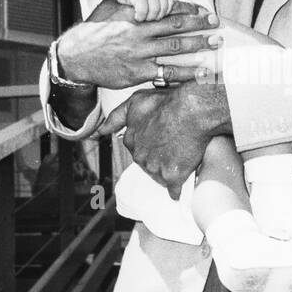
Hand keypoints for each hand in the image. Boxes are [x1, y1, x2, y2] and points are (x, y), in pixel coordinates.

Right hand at [56, 0, 219, 89]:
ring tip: (215, 46)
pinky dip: (184, 73)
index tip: (205, 12)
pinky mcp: (137, 73)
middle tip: (217, 26)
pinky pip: (165, 73)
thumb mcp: (115, 7)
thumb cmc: (96, 31)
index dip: (189, 11)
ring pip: (174, 50)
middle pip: (176, 28)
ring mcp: (139, 54)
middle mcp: (139, 33)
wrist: (75, 57)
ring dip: (197, 48)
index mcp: (135, 16)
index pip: (167, 10)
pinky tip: (199, 73)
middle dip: (199, 27)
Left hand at [97, 82, 231, 196]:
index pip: (137, 151)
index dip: (150, 147)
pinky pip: (173, 189)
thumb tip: (100, 131)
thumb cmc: (166, 103)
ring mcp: (155, 168)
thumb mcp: (136, 102)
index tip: (159, 143)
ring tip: (181, 160)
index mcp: (131, 141)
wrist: (191, 110)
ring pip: (160, 177)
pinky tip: (180, 185)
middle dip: (158, 161)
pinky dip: (176, 189)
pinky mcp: (172, 176)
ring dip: (168, 173)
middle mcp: (140, 157)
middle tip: (173, 150)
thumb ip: (117, 117)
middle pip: (148, 165)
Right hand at [116, 0, 174, 20]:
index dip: (164, 12)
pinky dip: (140, 16)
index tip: (156, 15)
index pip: (170, 3)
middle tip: (147, 18)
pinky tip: (136, 16)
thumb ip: (157, 0)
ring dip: (147, 18)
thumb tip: (165, 15)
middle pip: (162, 9)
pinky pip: (143, 10)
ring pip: (154, 10)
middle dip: (155, 17)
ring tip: (141, 17)